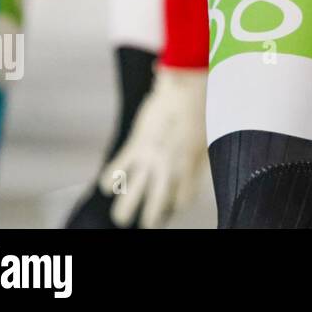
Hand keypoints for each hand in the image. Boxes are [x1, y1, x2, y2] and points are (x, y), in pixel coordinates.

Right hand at [100, 66, 207, 228]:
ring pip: (136, 189)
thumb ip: (199, 156)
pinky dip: (111, 177)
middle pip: (159, 199)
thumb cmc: (200, 108)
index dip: (178, 203)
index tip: (174, 206)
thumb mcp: (205, 136)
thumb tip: (198, 163)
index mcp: (191, 163)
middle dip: (151, 215)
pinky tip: (105, 186)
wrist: (188, 87)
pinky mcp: (138, 144)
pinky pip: (120, 166)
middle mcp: (172, 164)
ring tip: (120, 219)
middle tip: (146, 225)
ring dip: (126, 206)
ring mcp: (153, 156)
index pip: (184, 196)